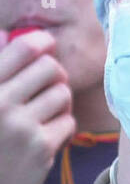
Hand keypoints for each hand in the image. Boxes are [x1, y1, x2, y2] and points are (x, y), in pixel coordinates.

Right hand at [0, 30, 75, 183]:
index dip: (41, 42)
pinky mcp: (41, 149)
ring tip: (45, 110)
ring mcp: (21, 127)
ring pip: (63, 94)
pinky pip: (68, 121)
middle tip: (47, 83)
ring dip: (59, 100)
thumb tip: (6, 34)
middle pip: (50, 68)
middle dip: (53, 74)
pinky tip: (47, 132)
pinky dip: (62, 124)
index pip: (22, 49)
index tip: (46, 45)